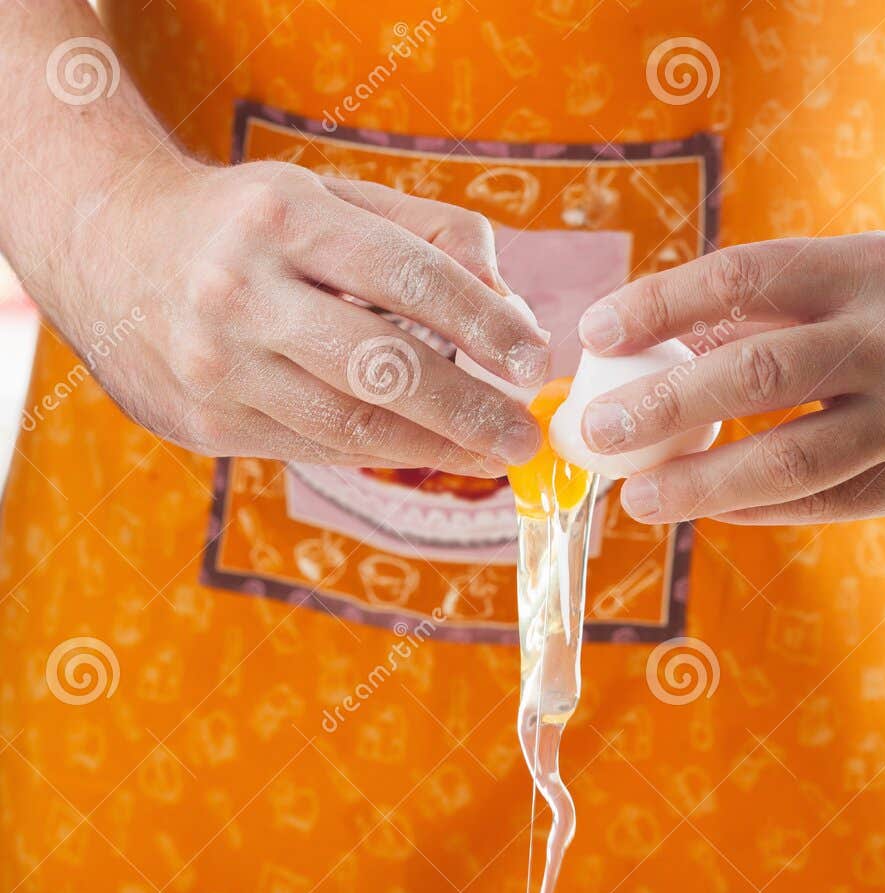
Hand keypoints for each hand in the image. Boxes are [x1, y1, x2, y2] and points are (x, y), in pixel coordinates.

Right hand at [74, 157, 546, 472]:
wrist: (105, 250)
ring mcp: (218, 365)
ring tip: (486, 452)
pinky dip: (377, 453)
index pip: (406, 276)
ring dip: (431, 447)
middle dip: (467, 410)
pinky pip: (313, 449)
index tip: (531, 358)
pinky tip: (420, 448)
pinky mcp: (205, 422)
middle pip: (381, 368)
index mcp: (283, 217)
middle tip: (523, 435)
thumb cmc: (249, 226)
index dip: (481, 323)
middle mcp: (242, 292)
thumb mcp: (330, 199)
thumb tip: (513, 315)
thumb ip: (429, 240)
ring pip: (348, 427)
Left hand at [576, 230, 884, 524]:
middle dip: (665, 405)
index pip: (746, 276)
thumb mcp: (856, 279)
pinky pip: (828, 503)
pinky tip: (712, 510)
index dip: (663, 304)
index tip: (595, 331)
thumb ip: (766, 314)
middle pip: (761, 373)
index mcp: (866, 268)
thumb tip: (651, 354)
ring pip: (795, 457)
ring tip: (642, 497)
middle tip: (597, 431)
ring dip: (705, 482)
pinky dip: (760, 508)